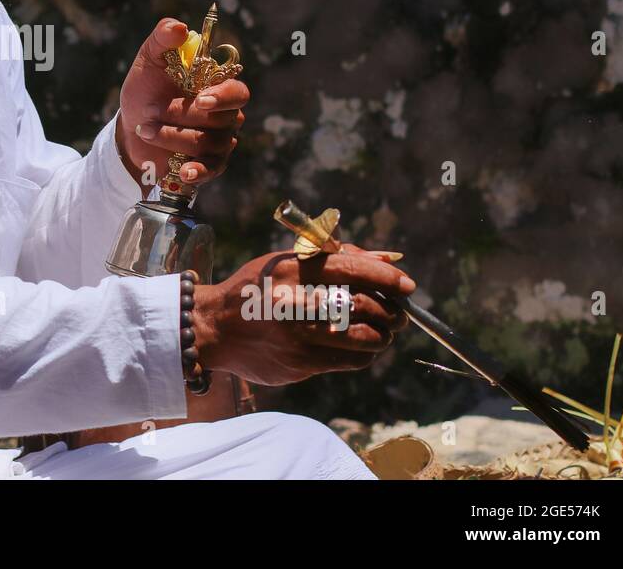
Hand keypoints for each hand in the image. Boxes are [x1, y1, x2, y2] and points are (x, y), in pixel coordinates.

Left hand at [115, 17, 248, 191]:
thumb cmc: (146, 88)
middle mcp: (224, 114)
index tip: (200, 99)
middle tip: (155, 112)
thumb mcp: (149, 60)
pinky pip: (212, 170)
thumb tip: (180, 28)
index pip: (237, 92)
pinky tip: (184, 171)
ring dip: (174, 137)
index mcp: (217, 87)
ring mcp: (218, 140)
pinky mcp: (207, 164)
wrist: (130, 124)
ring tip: (146, 129)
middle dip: (185, 116)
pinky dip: (198, 171)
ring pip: (210, 143)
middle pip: (223, 120)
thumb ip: (162, 39)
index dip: (222, 97)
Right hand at [192, 244, 414, 385]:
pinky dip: (365, 354)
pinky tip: (360, 346)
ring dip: (383, 335)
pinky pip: (350, 361)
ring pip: (364, 338)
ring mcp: (298, 336)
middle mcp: (295, 302)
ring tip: (382, 330)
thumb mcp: (286, 263)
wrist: (215, 329)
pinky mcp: (300, 363)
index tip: (407, 286)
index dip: (387, 278)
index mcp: (292, 269)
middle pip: (364, 305)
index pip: (353, 269)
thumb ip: (335, 259)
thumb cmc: (257, 289)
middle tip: (398, 312)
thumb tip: (389, 261)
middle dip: (391, 310)